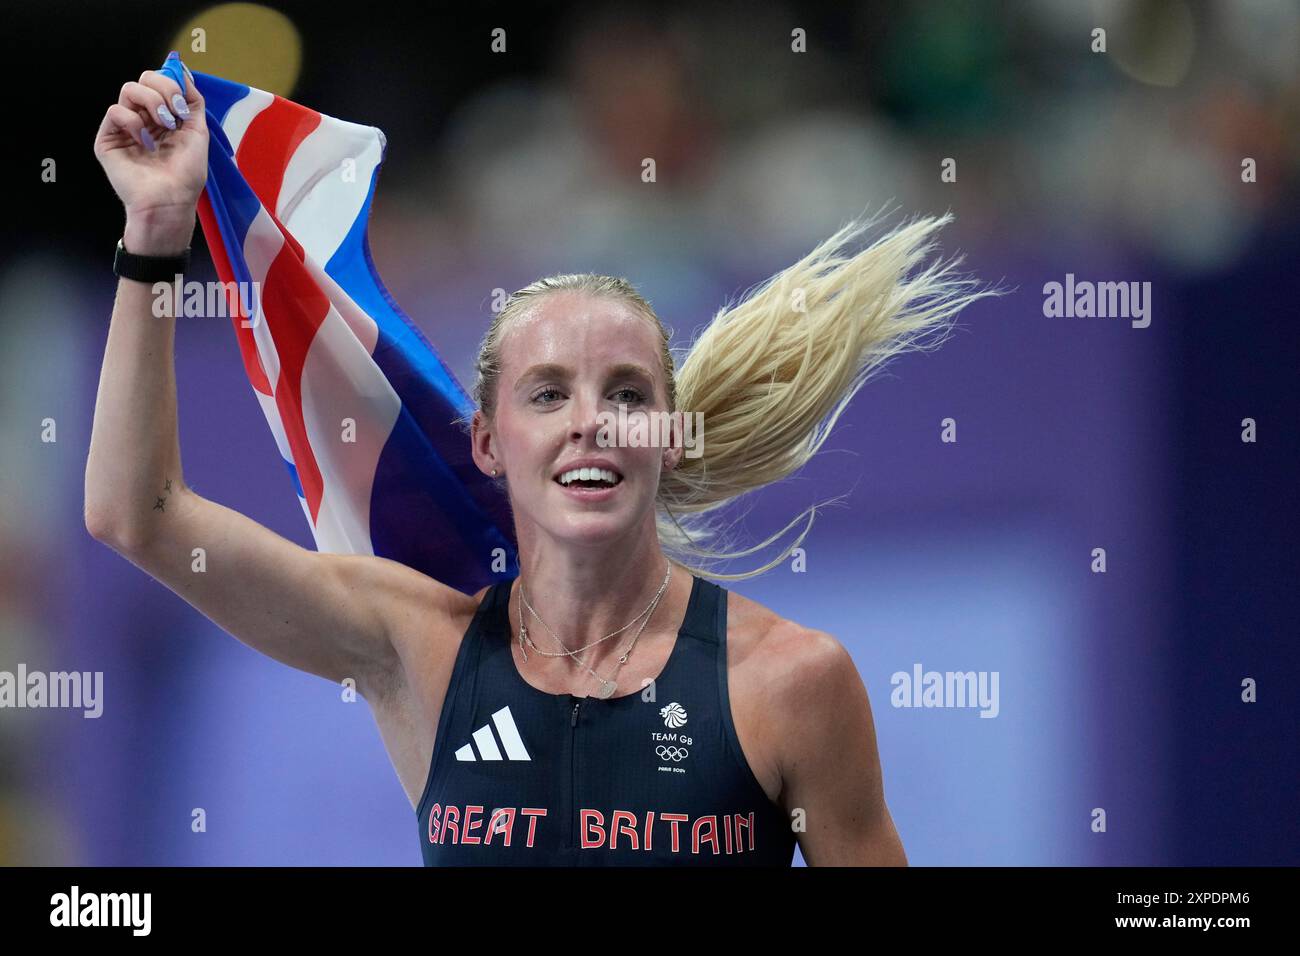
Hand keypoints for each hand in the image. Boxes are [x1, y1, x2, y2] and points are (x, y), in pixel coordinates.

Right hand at [94, 54, 208, 253]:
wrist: (170, 200)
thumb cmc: (186, 174)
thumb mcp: (198, 132)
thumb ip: (192, 100)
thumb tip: (182, 70)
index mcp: (165, 118)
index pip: (161, 83)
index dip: (172, 84)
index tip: (183, 104)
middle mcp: (144, 120)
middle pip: (144, 80)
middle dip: (163, 89)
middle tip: (174, 113)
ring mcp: (125, 128)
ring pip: (129, 89)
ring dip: (150, 101)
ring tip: (163, 125)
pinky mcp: (108, 139)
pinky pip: (115, 111)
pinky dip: (133, 121)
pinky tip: (144, 142)